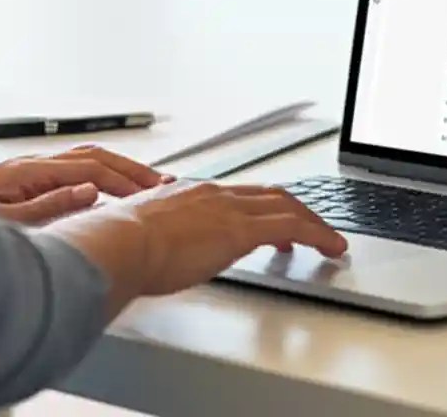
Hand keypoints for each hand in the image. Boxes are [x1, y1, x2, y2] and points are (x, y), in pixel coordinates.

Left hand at [0, 145, 165, 223]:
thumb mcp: (7, 222)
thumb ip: (50, 206)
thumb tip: (89, 191)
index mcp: (29, 172)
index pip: (91, 170)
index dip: (125, 182)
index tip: (151, 195)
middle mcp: (31, 165)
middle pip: (94, 157)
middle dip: (132, 169)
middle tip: (163, 183)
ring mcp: (28, 169)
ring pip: (85, 159)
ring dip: (119, 168)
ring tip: (146, 182)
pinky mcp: (24, 179)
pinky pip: (73, 168)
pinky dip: (100, 173)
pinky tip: (108, 187)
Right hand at [48, 180, 347, 305]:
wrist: (115, 244)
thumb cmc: (118, 246)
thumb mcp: (145, 235)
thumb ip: (161, 238)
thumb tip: (162, 252)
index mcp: (192, 194)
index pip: (241, 195)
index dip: (265, 205)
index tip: (276, 220)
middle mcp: (215, 194)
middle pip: (271, 195)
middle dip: (298, 210)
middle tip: (315, 228)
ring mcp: (230, 209)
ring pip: (288, 206)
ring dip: (314, 223)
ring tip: (330, 241)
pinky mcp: (240, 230)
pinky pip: (293, 227)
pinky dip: (318, 235)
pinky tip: (330, 248)